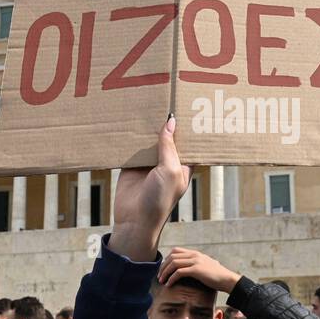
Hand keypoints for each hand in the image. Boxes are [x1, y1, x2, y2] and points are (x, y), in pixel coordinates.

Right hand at [108, 117, 189, 262]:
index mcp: (182, 166)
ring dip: (148, 128)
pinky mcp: (131, 166)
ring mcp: (148, 164)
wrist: (134, 221)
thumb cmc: (159, 200)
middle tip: (167, 97)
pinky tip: (128, 121)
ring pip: (149, 140)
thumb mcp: (170, 171)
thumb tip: (170, 122)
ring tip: (148, 103)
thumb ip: (169, 147)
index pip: (188, 142)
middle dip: (167, 123)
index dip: (189, 127)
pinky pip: (131, 148)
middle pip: (168, 138)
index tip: (191, 107)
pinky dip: (130, 137)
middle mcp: (167, 163)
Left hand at [159, 248, 241, 292]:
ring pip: (173, 264)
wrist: (227, 279)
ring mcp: (195, 261)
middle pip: (172, 257)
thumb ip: (197, 264)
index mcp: (195, 253)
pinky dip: (171, 278)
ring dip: (165, 273)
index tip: (164, 269)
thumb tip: (190, 269)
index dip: (167, 259)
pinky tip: (169, 284)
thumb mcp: (206, 266)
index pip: (176, 251)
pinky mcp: (196, 270)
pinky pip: (179, 272)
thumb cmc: (217, 276)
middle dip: (163, 267)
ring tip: (162, 281)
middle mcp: (194, 255)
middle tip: (159, 276)